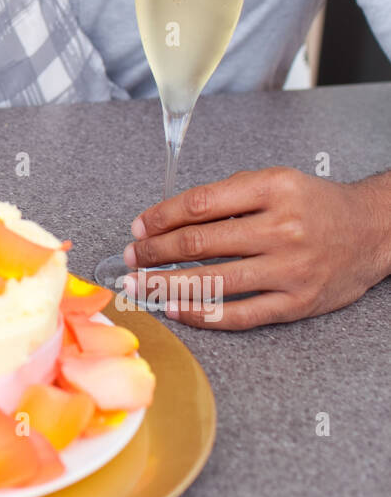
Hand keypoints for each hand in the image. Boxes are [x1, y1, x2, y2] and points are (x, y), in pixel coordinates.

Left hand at [122, 167, 390, 328]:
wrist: (371, 231)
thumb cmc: (314, 205)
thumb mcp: (276, 182)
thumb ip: (228, 196)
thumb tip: (168, 218)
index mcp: (273, 189)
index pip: (200, 204)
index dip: (161, 217)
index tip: (139, 227)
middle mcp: (283, 228)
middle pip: (199, 243)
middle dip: (154, 252)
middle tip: (130, 257)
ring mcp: (290, 269)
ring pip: (212, 281)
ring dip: (166, 284)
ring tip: (139, 284)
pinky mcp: (296, 303)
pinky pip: (238, 314)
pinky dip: (200, 313)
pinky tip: (174, 309)